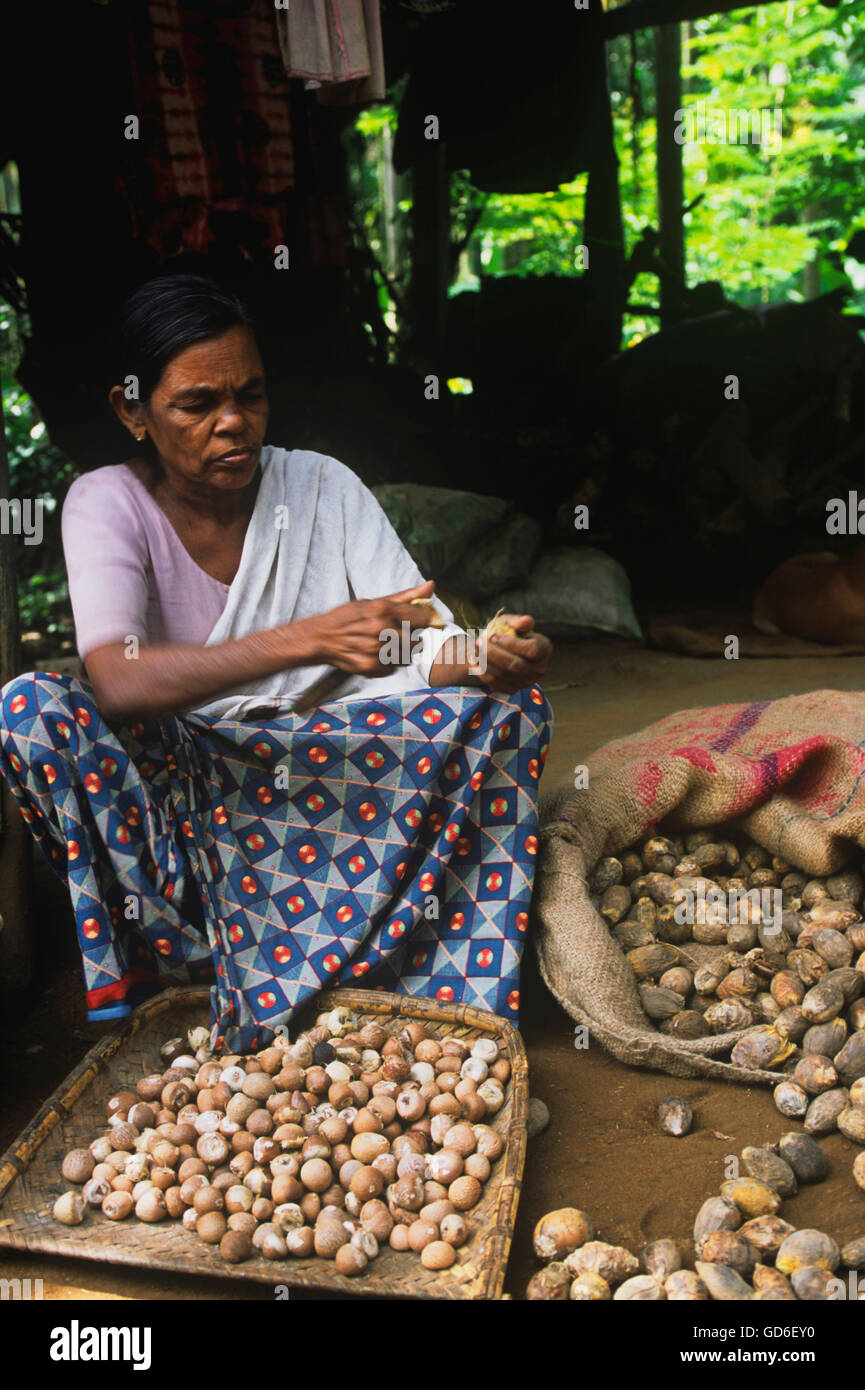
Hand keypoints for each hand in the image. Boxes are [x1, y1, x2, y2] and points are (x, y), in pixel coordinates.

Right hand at [300, 580, 439, 676]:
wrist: (321, 638)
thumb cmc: (348, 617)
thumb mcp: (374, 602)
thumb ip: (406, 596)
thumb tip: (432, 585)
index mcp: (383, 610)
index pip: (422, 619)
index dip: (420, 621)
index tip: (413, 622)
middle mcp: (381, 630)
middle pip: (416, 640)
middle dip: (408, 638)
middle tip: (393, 634)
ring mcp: (376, 650)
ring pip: (407, 656)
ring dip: (400, 652)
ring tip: (384, 645)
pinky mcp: (371, 668)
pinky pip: (393, 668)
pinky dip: (387, 664)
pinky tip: (375, 655)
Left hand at [468, 613, 551, 693]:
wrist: (500, 650)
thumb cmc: (508, 632)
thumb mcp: (511, 622)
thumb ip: (518, 621)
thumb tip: (524, 621)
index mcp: (544, 649)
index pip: (531, 650)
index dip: (512, 644)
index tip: (494, 635)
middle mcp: (539, 669)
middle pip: (516, 665)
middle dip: (494, 653)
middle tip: (478, 642)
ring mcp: (526, 682)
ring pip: (503, 675)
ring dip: (485, 661)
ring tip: (474, 649)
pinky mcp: (512, 689)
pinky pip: (495, 683)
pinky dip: (482, 672)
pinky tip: (474, 660)